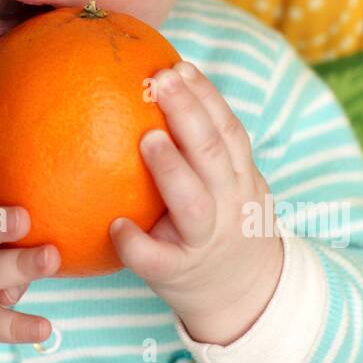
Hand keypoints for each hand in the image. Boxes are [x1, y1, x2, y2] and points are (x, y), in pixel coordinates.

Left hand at [109, 60, 283, 345]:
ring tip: (147, 139)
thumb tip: (153, 88)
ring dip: (172, 170)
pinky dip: (137, 243)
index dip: (207, 97)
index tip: (180, 65)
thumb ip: (202, 148)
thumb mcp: (229, 185)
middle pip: (215, 152)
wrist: (247, 298)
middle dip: (189, 113)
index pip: (228, 129)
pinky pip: (157, 260)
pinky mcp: (179, 273)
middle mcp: (229, 204)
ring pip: (195, 204)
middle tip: (159, 80)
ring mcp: (205, 241)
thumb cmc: (222, 226)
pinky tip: (116, 225)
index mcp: (239, 177)